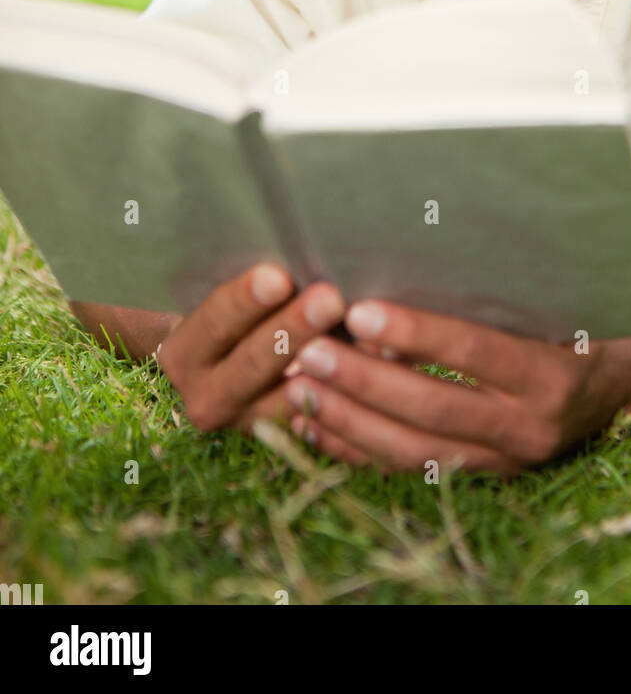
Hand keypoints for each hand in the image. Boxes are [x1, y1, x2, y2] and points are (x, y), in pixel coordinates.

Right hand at [156, 264, 347, 432]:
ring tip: (365, 335)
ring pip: (290, 396)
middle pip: (253, 362)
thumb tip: (304, 256)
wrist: (228, 365)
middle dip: (293, 328)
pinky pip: (322, 420)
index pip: (214, 322)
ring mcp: (246, 424)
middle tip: (329, 299)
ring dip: (330, 365)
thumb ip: (259, 283)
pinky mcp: (285, 437)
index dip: (245, 300)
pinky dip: (352, 392)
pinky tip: (382, 364)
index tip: (279, 277)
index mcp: (184, 355)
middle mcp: (207, 398)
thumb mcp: (230, 298)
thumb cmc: (238, 312)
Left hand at [282, 301, 626, 475]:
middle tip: (309, 353)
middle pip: (434, 408)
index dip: (415, 333)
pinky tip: (318, 426)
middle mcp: (532, 426)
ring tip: (300, 388)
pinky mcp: (487, 478)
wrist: (625, 381)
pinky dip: (359, 450)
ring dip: (350, 421)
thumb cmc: (577, 318)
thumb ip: (485, 293)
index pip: (474, 351)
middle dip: (363, 382)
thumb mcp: (546, 297)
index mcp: (551, 371)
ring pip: (417, 451)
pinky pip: (413, 471)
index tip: (359, 313)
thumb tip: (397, 276)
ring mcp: (508, 461)